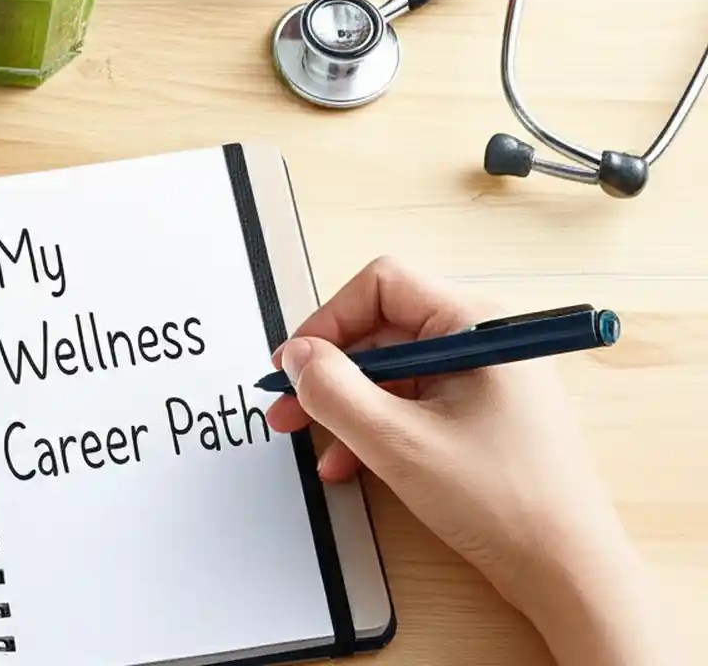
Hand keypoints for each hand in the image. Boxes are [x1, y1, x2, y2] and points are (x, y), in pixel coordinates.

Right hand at [265, 257, 673, 665]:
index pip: (383, 286)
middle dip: (330, 370)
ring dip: (346, 406)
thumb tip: (297, 356)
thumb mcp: (398, 443)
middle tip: (289, 404)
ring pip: (392, 372)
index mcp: (475, 326)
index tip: (296, 363)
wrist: (566, 569)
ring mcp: (483, 379)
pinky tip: (350, 464)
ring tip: (312, 442)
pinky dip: (375, 428)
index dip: (329, 319)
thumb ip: (335, 392)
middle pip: (383, 329)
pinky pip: (411, 404)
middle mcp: (481, 341)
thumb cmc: (506, 502)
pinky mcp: (479, 415)